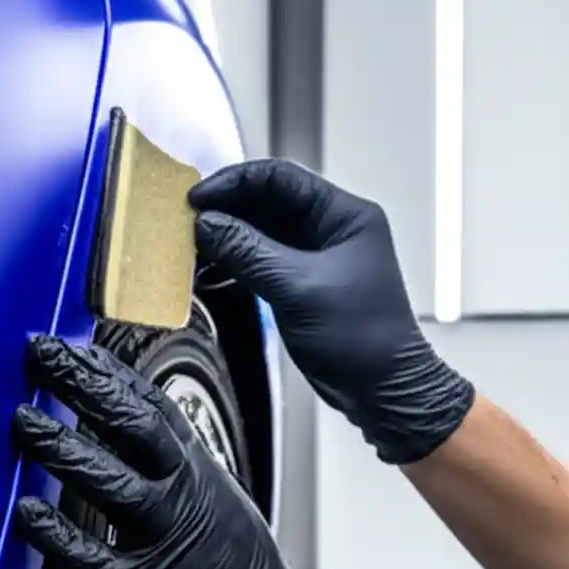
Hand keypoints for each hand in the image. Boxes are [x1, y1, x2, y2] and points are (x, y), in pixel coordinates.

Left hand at [12, 335, 360, 568]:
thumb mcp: (224, 511)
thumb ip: (180, 474)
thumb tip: (135, 441)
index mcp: (203, 476)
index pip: (153, 407)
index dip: (109, 372)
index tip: (74, 347)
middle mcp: (186, 499)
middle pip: (132, 425)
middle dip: (82, 384)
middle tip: (40, 354)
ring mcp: (165, 544)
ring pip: (110, 480)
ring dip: (60, 446)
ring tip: (22, 422)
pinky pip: (88, 555)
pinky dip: (53, 532)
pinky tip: (25, 512)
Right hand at [188, 159, 473, 463]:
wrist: (384, 391)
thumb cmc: (359, 336)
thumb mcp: (298, 289)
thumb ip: (248, 252)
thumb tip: (204, 225)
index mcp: (343, 215)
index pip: (280, 178)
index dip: (234, 182)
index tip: (196, 199)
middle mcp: (328, 227)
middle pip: (266, 201)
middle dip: (224, 209)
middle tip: (184, 223)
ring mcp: (313, 255)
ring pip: (259, 230)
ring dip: (224, 236)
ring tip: (189, 248)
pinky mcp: (299, 282)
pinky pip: (258, 258)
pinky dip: (232, 261)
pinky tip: (206, 270)